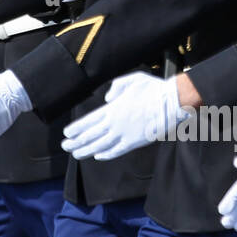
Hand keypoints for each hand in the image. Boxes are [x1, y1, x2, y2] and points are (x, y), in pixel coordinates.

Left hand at [60, 72, 188, 160]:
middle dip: (76, 142)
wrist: (171, 102)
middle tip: (65, 146)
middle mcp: (115, 123)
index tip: (66, 133)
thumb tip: (107, 98)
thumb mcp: (131, 80)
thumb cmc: (153, 89)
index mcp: (112, 108)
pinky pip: (117, 150)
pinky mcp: (135, 142)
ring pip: (101, 145)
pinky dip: (107, 154)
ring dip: (87, 150)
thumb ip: (116, 87)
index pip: (88, 121)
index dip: (76, 128)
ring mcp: (124, 134)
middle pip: (91, 135)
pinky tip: (98, 156)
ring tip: (76, 153)